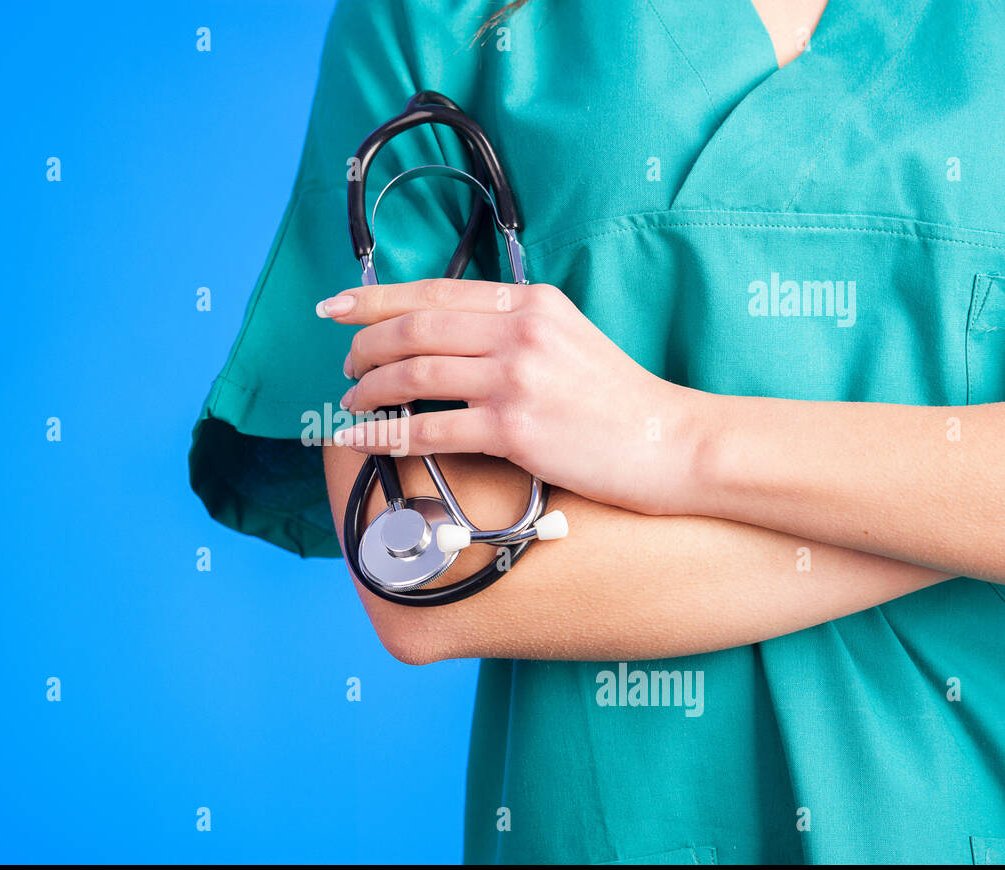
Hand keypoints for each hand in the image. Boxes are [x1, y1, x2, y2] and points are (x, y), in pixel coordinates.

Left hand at [317, 278, 709, 515]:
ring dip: (370, 390)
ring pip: (413, 374)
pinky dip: (383, 436)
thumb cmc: (617, 399)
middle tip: (345, 367)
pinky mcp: (513, 428)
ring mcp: (515, 378)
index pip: (435, 290)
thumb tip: (449, 333)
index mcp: (529, 303)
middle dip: (364, 346)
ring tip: (352, 402)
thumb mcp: (568, 336)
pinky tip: (359, 440)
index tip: (337, 307)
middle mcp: (519, 331)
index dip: (375, 298)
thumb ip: (512, 327)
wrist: (668, 442)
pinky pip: (427, 429)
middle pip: (414, 328)